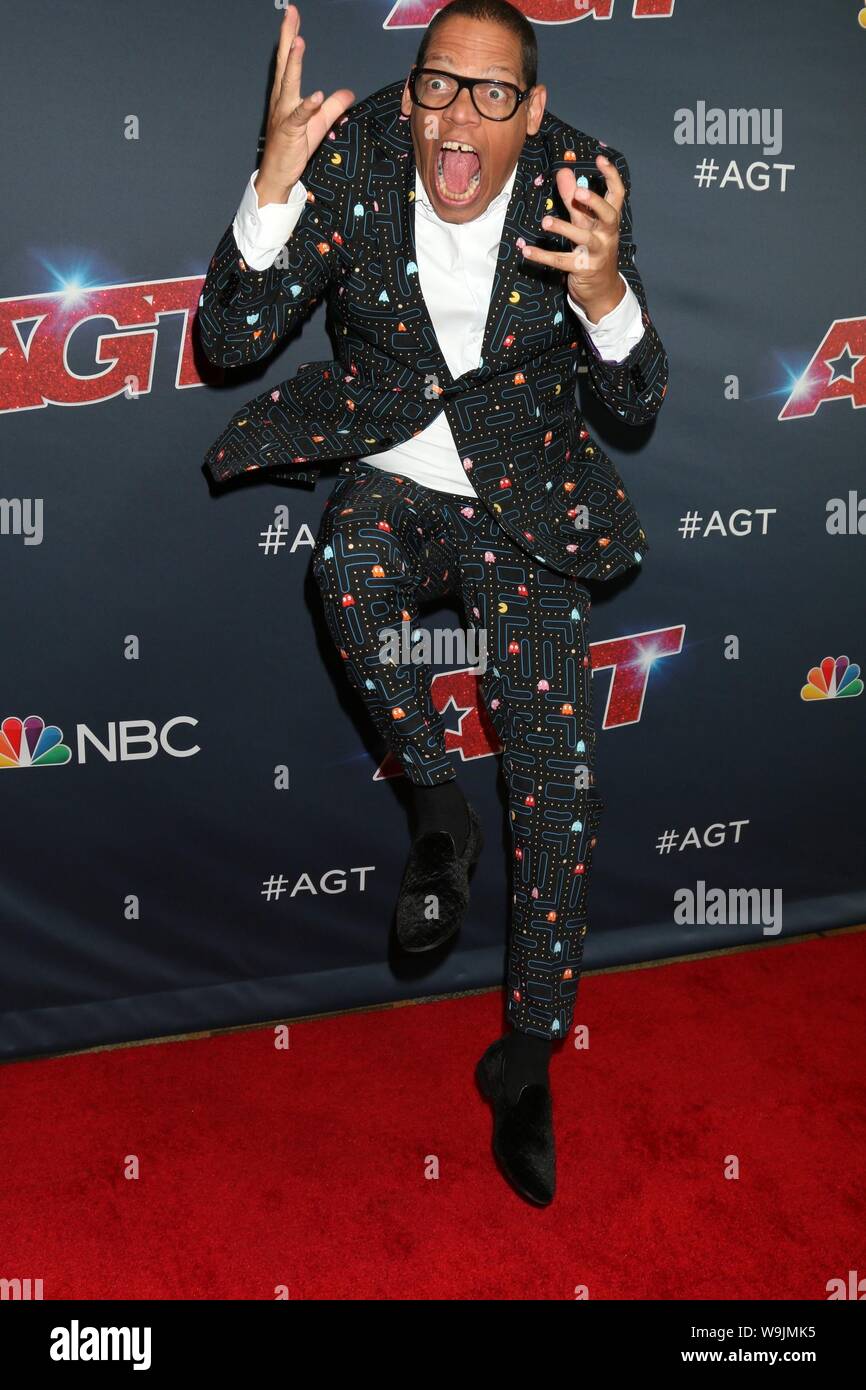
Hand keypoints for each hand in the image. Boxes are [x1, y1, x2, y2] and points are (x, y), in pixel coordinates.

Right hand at [257, 4, 354, 202]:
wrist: (278, 173)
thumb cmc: (294, 147)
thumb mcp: (320, 122)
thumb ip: (333, 105)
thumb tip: (348, 92)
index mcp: (287, 95)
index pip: (289, 61)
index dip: (292, 37)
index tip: (293, 16)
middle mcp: (282, 99)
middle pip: (285, 63)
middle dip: (289, 38)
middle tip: (291, 15)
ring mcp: (284, 114)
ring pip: (289, 84)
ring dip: (294, 63)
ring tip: (298, 43)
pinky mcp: (290, 131)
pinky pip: (299, 116)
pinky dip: (307, 105)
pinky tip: (315, 94)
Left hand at [521, 155, 624, 322]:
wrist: (602, 290)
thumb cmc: (592, 250)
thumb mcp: (584, 223)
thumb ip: (573, 199)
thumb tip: (564, 172)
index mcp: (609, 220)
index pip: (617, 194)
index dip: (611, 176)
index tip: (600, 159)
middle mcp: (606, 234)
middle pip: (608, 214)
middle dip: (595, 202)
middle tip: (579, 192)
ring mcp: (596, 253)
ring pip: (584, 238)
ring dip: (564, 228)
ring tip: (545, 221)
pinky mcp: (582, 269)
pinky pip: (561, 261)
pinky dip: (542, 256)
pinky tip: (526, 250)